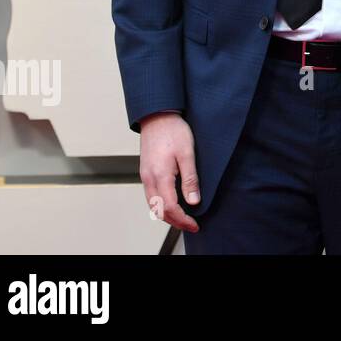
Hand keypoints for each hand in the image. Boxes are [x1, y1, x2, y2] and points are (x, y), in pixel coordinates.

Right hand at [139, 112, 200, 232]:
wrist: (157, 116)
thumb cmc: (173, 131)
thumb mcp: (188, 153)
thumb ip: (190, 179)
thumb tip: (193, 201)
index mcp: (160, 176)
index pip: (170, 207)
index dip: (183, 219)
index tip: (195, 224)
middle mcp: (149, 179)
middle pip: (159, 210)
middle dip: (175, 221)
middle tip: (191, 225)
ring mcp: (145, 176)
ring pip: (152, 204)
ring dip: (167, 214)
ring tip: (183, 217)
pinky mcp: (145, 171)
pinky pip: (150, 195)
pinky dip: (160, 205)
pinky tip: (171, 203)